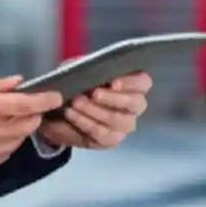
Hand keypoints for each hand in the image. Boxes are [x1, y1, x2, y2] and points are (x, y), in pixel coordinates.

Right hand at [0, 76, 62, 178]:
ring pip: (17, 141)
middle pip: (27, 124)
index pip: (25, 104)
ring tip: (8, 119)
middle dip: (34, 114)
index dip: (45, 100)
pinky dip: (5, 144)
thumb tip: (17, 82)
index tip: (55, 97)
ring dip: (19, 129)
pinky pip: (3, 155)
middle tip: (30, 106)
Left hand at [37, 71, 151, 149]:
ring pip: (117, 120)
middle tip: (94, 93)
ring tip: (75, 102)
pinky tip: (71, 114)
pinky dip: (84, 122)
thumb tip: (84, 68)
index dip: (131, 83)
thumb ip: (84, 66)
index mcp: (133, 84)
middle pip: (135, 103)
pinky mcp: (111, 140)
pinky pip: (102, 134)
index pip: (143, 82)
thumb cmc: (78, 84)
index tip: (113, 83)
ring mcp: (125, 125)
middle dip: (113, 98)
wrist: (62, 112)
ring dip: (95, 110)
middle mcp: (134, 105)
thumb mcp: (79, 69)